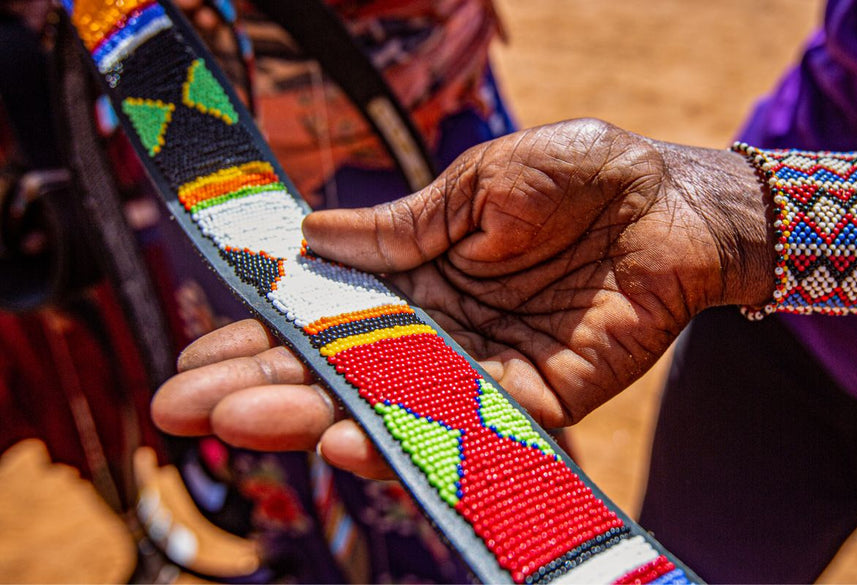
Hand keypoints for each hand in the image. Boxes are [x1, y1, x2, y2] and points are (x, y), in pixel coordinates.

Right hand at [152, 119, 772, 476]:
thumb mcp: (473, 185)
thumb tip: (307, 237)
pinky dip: (411, 436)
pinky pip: (468, 426)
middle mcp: (439, 333)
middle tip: (180, 413)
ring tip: (239, 426)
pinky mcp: (537, 399)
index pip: (323, 320)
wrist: (666, 200)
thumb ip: (398, 228)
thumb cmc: (574, 175)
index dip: (260, 340)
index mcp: (416, 278)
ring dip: (315, 419)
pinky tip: (349, 440)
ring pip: (389, 406)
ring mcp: (484, 370)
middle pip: (340, 373)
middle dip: (262, 391)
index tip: (192, 361)